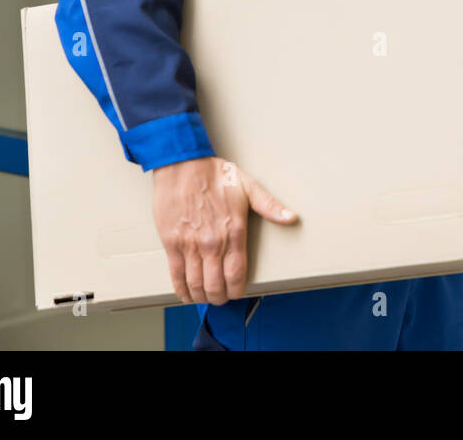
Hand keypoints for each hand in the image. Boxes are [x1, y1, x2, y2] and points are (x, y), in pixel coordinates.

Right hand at [151, 155, 296, 305]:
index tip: (238, 293)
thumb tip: (291, 217)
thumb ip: (270, 206)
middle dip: (220, 297)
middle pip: (216, 285)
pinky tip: (186, 294)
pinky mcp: (171, 242)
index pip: (237, 275)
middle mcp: (213, 243)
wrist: (182, 164)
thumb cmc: (215, 174)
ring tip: (206, 298)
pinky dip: (181, 289)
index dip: (238, 290)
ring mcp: (190, 244)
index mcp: (234, 231)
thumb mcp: (249, 187)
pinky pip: (176, 275)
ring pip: (196, 284)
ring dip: (201, 296)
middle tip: (222, 298)